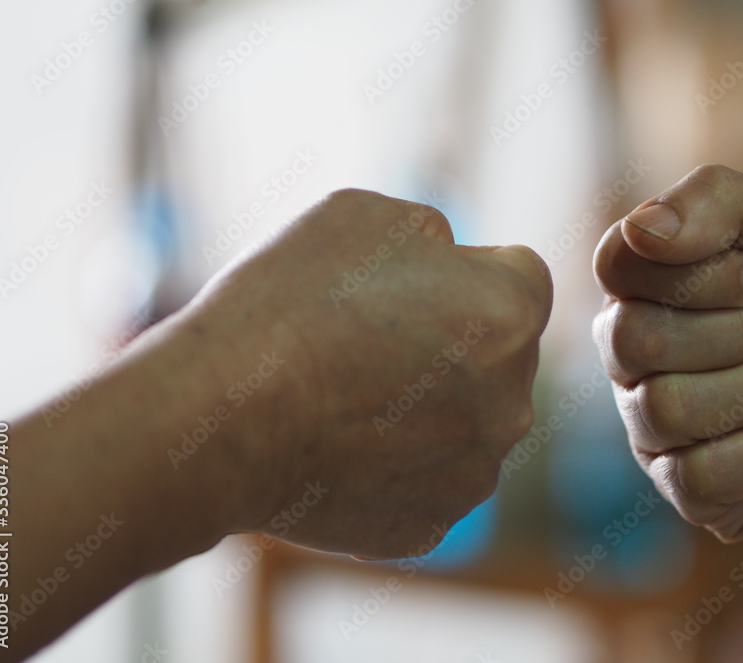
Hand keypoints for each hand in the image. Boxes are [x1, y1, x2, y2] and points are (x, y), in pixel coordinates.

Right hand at [179, 189, 551, 558]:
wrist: (224, 415)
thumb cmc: (292, 299)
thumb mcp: (370, 216)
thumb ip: (434, 235)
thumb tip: (451, 261)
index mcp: (512, 312)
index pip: (519, 275)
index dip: (465, 269)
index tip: (407, 282)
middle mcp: (513, 400)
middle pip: (499, 355)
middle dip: (456, 341)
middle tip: (371, 338)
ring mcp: (474, 471)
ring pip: (467, 422)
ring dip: (431, 406)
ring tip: (347, 394)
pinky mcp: (432, 525)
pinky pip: (429, 479)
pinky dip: (397, 464)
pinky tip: (340, 446)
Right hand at [592, 165, 742, 540]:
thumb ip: (716, 201)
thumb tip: (642, 228)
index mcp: (652, 288)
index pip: (616, 267)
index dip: (695, 275)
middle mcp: (638, 357)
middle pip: (631, 340)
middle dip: (730, 334)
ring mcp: (656, 425)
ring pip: (662, 409)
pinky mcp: (688, 491)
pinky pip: (693, 476)